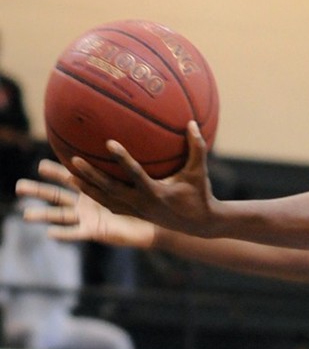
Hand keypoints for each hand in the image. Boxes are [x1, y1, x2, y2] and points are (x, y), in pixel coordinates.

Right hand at [16, 160, 156, 247]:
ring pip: (61, 215)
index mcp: (91, 186)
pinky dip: (64, 234)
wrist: (156, 222)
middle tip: (19, 185)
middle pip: (56, 194)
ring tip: (25, 214)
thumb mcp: (136, 173)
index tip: (41, 165)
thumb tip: (138, 132)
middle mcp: (86, 201)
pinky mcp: (95, 231)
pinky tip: (50, 234)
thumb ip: (132, 154)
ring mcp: (88, 217)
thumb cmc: (148, 196)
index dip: (55, 170)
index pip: (68, 175)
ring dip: (43, 214)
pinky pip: (76, 233)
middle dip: (38, 189)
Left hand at [64, 122, 216, 235]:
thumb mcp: (199, 172)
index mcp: (156, 193)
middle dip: (93, 176)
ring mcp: (137, 212)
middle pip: (112, 189)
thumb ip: (197, 148)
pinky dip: (97, 197)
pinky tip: (84, 188)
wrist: (199, 225)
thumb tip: (192, 123)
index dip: (122, 159)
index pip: (135, 174)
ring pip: (107, 200)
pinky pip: (112, 205)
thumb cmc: (199, 195)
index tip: (109, 143)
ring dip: (88, 189)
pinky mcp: (135, 215)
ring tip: (69, 177)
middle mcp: (143, 204)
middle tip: (75, 160)